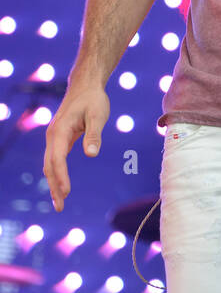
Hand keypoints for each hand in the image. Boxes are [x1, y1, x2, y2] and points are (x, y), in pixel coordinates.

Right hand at [42, 78, 110, 211]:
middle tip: (60, 207)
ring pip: (50, 164)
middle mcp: (53, 135)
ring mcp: (54, 137)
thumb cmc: (93, 99)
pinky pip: (55, 159)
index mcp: (60, 131)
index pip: (57, 158)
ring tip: (59, 202)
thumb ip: (94, 134)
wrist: (86, 85)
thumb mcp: (98, 115)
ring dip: (54, 183)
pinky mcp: (60, 138)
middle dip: (54, 186)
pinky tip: (61, 185)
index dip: (61, 176)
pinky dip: (56, 173)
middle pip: (49, 165)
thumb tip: (91, 154)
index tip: (67, 192)